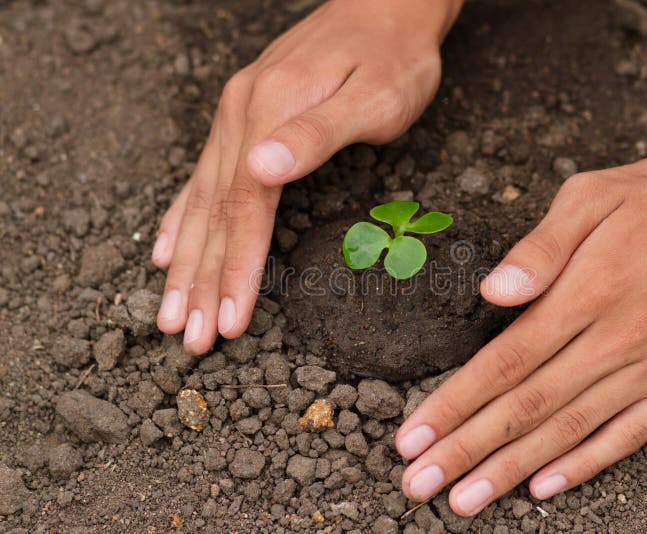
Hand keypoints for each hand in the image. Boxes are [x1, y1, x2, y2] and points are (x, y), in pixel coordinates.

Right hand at [151, 0, 461, 352]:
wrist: (386, 6)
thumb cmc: (392, 58)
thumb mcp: (372, 96)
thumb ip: (317, 134)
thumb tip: (261, 170)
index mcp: (268, 115)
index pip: (244, 211)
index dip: (234, 270)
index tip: (226, 323)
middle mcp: (240, 117)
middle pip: (213, 214)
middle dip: (199, 281)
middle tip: (188, 338)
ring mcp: (236, 117)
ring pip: (201, 201)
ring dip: (184, 261)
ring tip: (170, 310)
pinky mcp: (244, 117)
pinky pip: (201, 177)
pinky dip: (181, 218)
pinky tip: (166, 245)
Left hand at [396, 125, 646, 515]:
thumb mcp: (596, 194)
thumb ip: (541, 245)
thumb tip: (494, 291)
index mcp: (587, 292)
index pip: (505, 361)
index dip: (455, 403)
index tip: (415, 435)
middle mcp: (617, 339)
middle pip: (526, 406)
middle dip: (467, 448)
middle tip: (420, 484)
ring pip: (569, 430)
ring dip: (511, 469)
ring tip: (466, 500)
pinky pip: (629, 436)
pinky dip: (584, 464)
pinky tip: (544, 487)